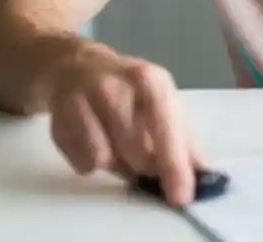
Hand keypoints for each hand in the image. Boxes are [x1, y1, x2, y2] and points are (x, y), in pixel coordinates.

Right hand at [47, 55, 205, 204]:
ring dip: (116, 164)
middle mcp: (113, 86)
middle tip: (145, 160)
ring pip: (105, 160)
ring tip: (117, 145)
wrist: (77, 66)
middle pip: (136, 151)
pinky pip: (82, 164)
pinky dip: (92, 163)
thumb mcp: (163, 101)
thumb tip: (204, 174)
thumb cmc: (130, 90)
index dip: (174, 164)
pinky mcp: (58, 120)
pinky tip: (93, 140)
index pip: (165, 127)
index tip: (181, 196)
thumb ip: (184, 138)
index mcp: (149, 80)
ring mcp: (81, 101)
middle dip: (145, 166)